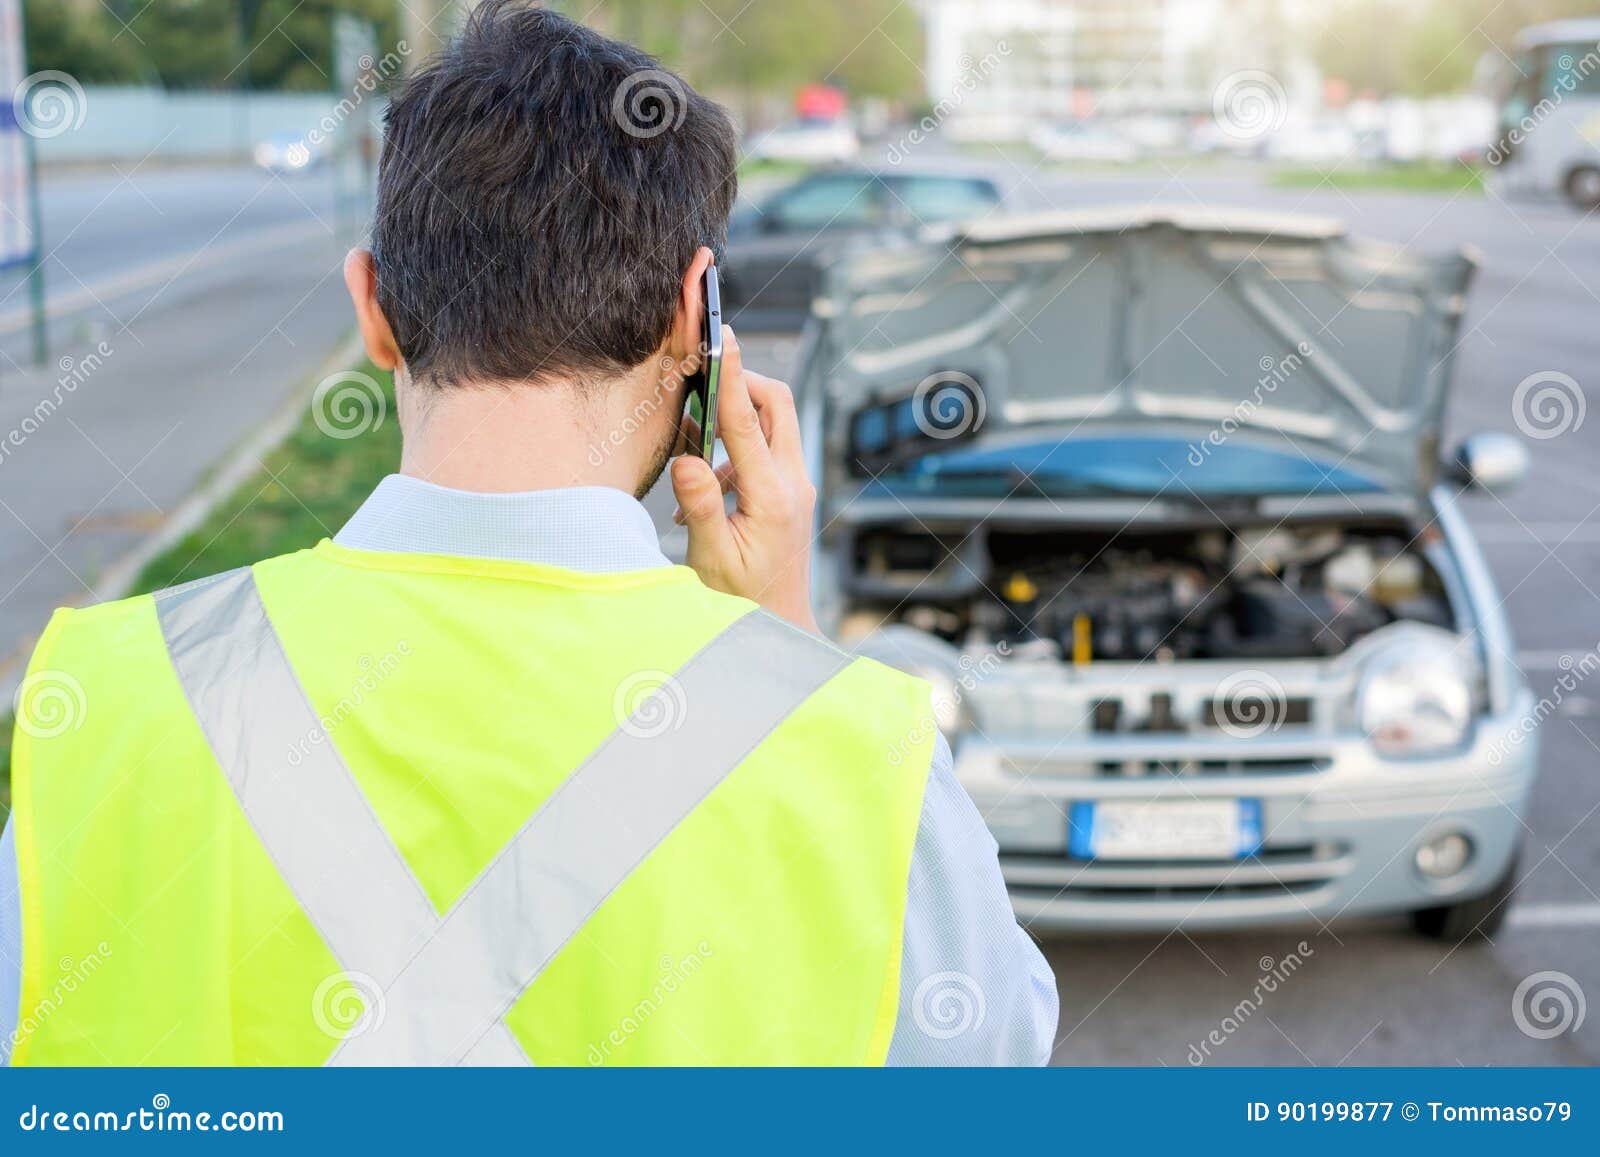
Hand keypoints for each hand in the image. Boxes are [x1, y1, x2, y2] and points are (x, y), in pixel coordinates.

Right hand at [670, 327, 818, 631]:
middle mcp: (792, 484)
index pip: (748, 420)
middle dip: (742, 382)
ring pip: (773, 424)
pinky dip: (736, 452)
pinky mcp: (792, 494)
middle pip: (776, 404)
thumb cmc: (743, 604)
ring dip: (735, 421)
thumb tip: (686, 461)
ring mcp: (797, 487)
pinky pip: (767, 452)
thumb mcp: (713, 560)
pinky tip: (704, 491)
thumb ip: (700, 508)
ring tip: (693, 452)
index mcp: (772, 497)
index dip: (732, 373)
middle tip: (704, 377)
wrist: (781, 630)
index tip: (722, 334)